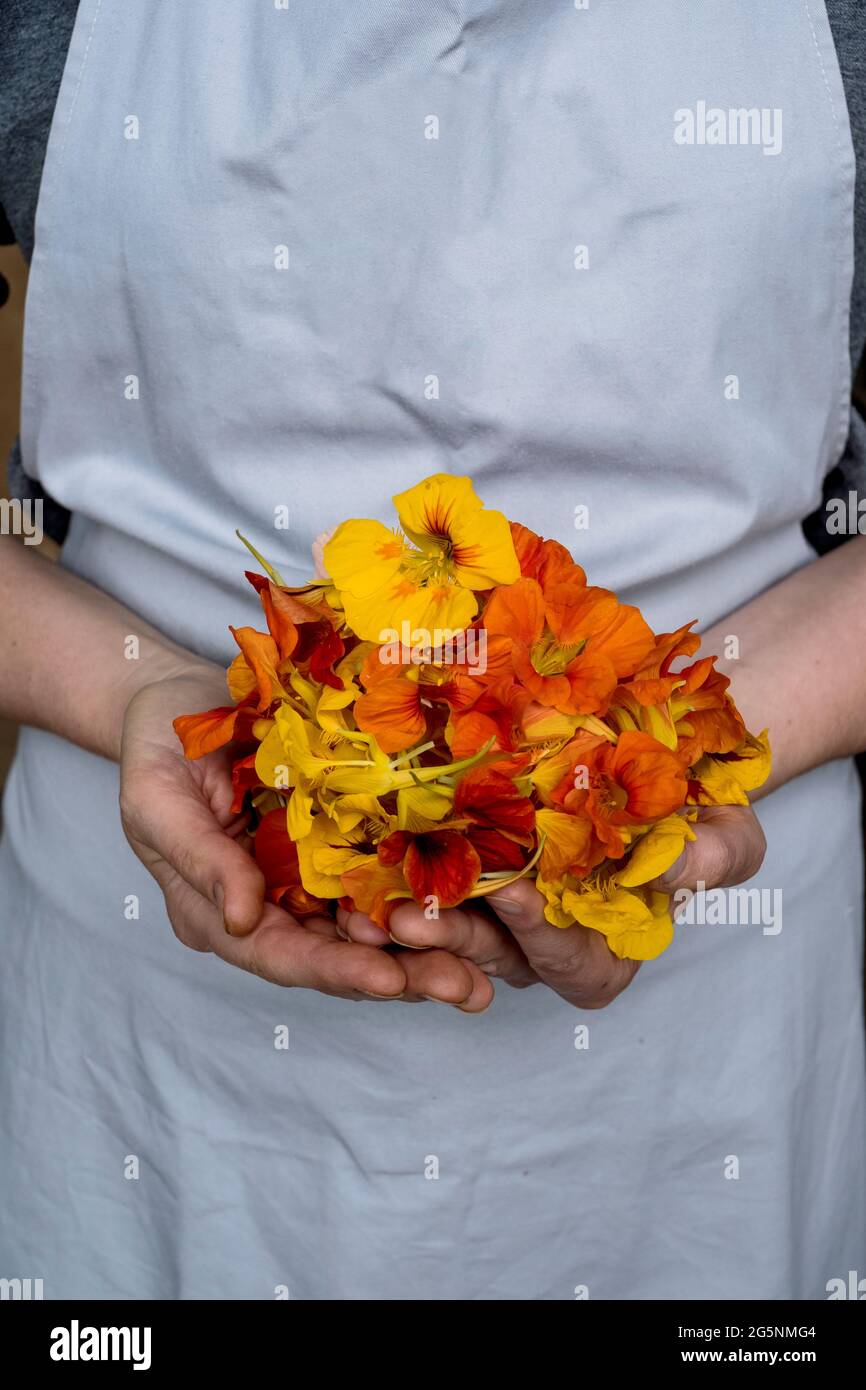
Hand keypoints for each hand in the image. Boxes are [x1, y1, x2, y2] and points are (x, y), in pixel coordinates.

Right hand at [119, 668, 492, 1008]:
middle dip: (402, 976)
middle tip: (466, 991)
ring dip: (425, 951)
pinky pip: (382, 877)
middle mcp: (267, 910)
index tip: (389, 981)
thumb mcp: (159, 802)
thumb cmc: (158, 750)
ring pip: (369, 928)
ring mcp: (304, 881)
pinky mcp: (336, 846)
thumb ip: (202, 862)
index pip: (280, 956)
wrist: (178, 699)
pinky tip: (471, 910)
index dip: (336, 971)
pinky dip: (422, 897)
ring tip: (482, 974)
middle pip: (337, 956)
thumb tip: (243, 921)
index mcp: (216, 914)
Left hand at [339, 803, 765, 1008]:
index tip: (519, 895)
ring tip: (370, 904)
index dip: (546, 938)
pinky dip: (397, 879)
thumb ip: (713, 859)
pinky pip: (430, 887)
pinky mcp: (469, 872)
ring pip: (450, 928)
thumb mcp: (729, 835)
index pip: (575, 965)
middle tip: (410, 916)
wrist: (666, 767)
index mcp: (609, 950)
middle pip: (495, 956)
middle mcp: (547, 943)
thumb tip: (679, 875)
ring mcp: (501, 913)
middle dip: (453, 936)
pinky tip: (364, 863)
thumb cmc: (705, 813)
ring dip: (410, 918)